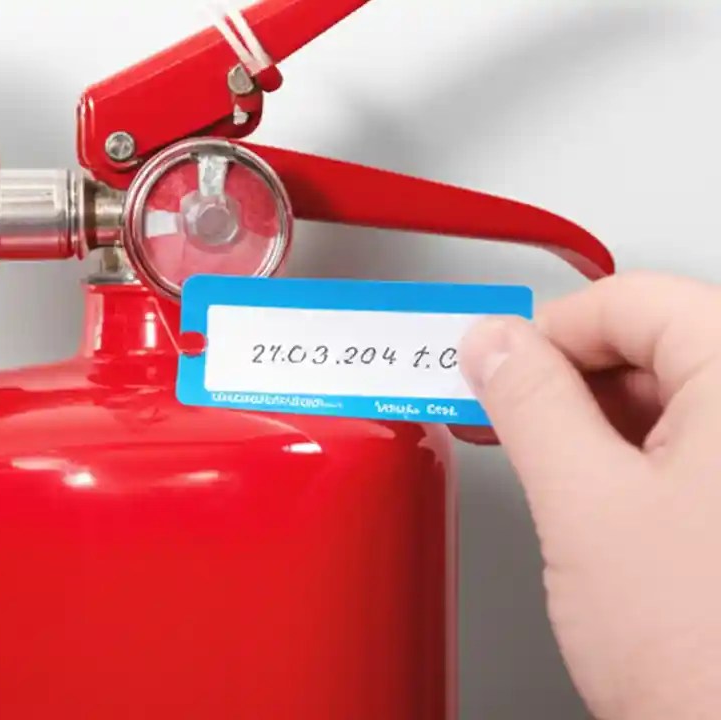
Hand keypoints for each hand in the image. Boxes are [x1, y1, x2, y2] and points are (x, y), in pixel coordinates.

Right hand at [458, 271, 720, 718]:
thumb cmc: (708, 655)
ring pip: (683, 397)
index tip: (499, 366)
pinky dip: (641, 460)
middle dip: (573, 378)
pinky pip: (703, 451)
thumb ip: (530, 402)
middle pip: (664, 341)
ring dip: (604, 420)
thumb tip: (494, 345)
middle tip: (513, 415)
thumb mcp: (584, 503)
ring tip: (554, 468)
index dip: (551, 329)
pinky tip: (602, 501)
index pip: (638, 298)